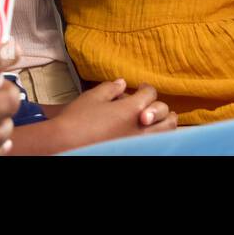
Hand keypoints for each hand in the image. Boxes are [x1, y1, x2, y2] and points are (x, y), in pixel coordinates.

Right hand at [50, 80, 175, 149]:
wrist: (67, 143)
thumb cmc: (77, 119)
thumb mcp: (92, 97)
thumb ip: (110, 88)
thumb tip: (122, 83)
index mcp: (131, 108)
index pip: (150, 93)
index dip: (146, 88)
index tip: (141, 87)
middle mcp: (140, 126)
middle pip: (164, 113)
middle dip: (161, 107)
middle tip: (154, 105)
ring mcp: (139, 141)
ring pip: (166, 132)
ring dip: (165, 123)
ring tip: (161, 121)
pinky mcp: (135, 151)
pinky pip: (156, 144)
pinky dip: (158, 137)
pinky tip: (150, 135)